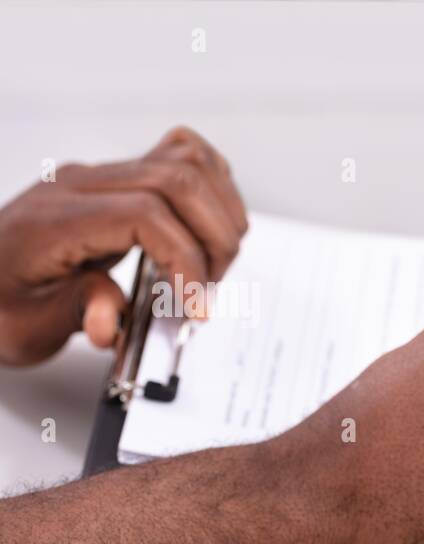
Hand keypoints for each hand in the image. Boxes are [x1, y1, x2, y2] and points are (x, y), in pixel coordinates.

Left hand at [0, 127, 246, 365]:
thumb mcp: (24, 327)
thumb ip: (73, 312)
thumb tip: (109, 316)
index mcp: (54, 218)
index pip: (145, 215)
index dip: (185, 260)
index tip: (194, 305)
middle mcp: (81, 184)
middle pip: (177, 182)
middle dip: (213, 241)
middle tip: (209, 289)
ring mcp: (102, 176)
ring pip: (188, 161)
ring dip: (220, 213)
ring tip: (213, 262)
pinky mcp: (120, 180)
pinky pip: (180, 157)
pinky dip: (213, 189)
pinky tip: (210, 228)